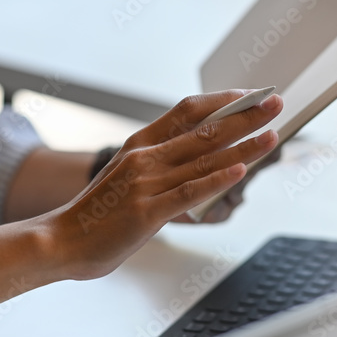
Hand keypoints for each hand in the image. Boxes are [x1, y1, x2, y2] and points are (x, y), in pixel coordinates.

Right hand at [35, 90, 281, 280]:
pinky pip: (189, 192)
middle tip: (275, 103)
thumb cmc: (98, 213)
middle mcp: (144, 157)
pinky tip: (242, 172)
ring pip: (204, 159)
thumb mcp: (128, 175)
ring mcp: (146, 183)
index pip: (187, 110)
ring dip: (244, 146)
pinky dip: (218, 180)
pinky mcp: (147, 212)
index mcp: (140, 144)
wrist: (60, 241)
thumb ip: (161, 164)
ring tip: (272, 135)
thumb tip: (201, 158)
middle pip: (204, 129)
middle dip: (245, 116)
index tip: (250, 95)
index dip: (222, 100)